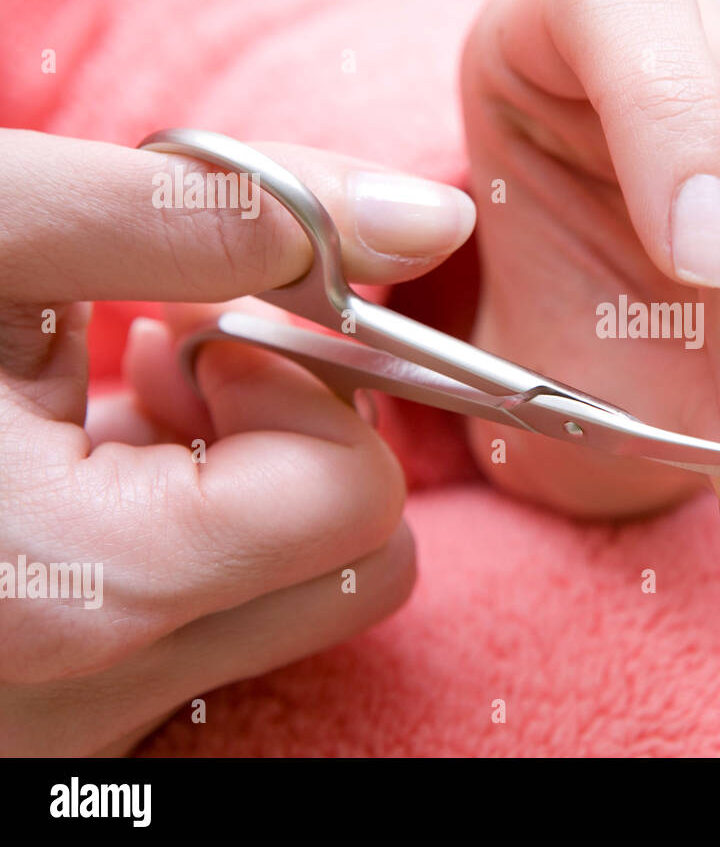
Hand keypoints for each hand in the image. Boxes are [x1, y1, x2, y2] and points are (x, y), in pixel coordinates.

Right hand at [0, 130, 473, 754]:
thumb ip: (220, 218)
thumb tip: (430, 225)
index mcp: (74, 590)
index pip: (349, 506)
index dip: (298, 395)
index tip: (192, 343)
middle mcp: (78, 700)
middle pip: (351, 566)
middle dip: (289, 447)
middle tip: (158, 376)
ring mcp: (64, 738)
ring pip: (294, 606)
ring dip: (242, 497)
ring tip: (101, 423)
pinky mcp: (51, 740)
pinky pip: (205, 642)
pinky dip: (180, 552)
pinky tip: (65, 489)